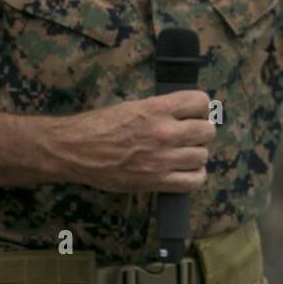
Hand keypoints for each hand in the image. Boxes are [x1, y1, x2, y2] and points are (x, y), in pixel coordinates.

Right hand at [60, 90, 216, 193]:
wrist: (74, 150)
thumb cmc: (98, 125)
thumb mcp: (132, 106)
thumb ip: (160, 109)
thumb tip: (184, 114)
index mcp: (157, 109)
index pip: (201, 102)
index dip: (200, 108)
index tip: (193, 113)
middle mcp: (165, 132)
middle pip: (207, 131)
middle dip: (200, 132)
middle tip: (188, 135)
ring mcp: (163, 158)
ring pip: (203, 155)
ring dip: (195, 155)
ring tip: (183, 154)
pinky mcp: (157, 181)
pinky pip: (194, 180)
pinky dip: (194, 176)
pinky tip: (185, 171)